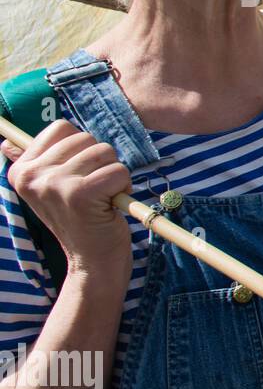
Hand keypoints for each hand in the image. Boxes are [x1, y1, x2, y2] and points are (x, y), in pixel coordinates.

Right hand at [0, 121, 132, 280]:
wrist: (91, 261)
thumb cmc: (79, 220)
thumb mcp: (49, 190)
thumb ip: (35, 163)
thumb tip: (5, 142)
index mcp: (21, 170)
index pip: (61, 127)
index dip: (82, 148)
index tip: (76, 176)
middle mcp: (32, 175)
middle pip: (86, 137)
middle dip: (100, 162)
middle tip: (93, 191)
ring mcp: (54, 184)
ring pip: (105, 151)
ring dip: (113, 174)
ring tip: (101, 198)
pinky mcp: (80, 194)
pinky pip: (119, 170)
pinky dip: (123, 186)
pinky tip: (110, 206)